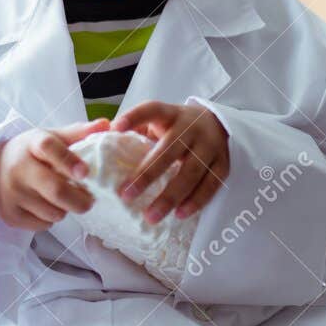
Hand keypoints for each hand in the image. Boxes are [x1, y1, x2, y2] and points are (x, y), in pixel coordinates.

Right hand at [0, 117, 109, 230]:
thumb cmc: (28, 152)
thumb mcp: (49, 137)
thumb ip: (78, 133)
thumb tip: (107, 125)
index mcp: (31, 144)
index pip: (50, 148)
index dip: (69, 160)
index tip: (85, 172)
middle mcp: (18, 169)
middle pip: (55, 190)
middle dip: (80, 200)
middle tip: (90, 201)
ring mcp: (12, 194)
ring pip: (53, 212)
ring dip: (65, 209)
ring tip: (62, 198)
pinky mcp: (10, 215)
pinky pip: (43, 224)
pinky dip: (51, 218)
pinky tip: (46, 205)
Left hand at [112, 100, 229, 223]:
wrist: (217, 123)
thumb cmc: (176, 127)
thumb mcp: (158, 121)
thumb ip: (137, 130)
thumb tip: (102, 140)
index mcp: (171, 114)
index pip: (152, 110)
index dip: (134, 117)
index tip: (116, 127)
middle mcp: (191, 128)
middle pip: (170, 151)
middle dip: (147, 175)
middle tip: (126, 196)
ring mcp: (210, 146)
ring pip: (191, 172)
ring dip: (170, 196)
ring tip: (151, 216)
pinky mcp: (223, 163)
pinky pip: (211, 184)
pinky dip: (196, 201)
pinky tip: (180, 214)